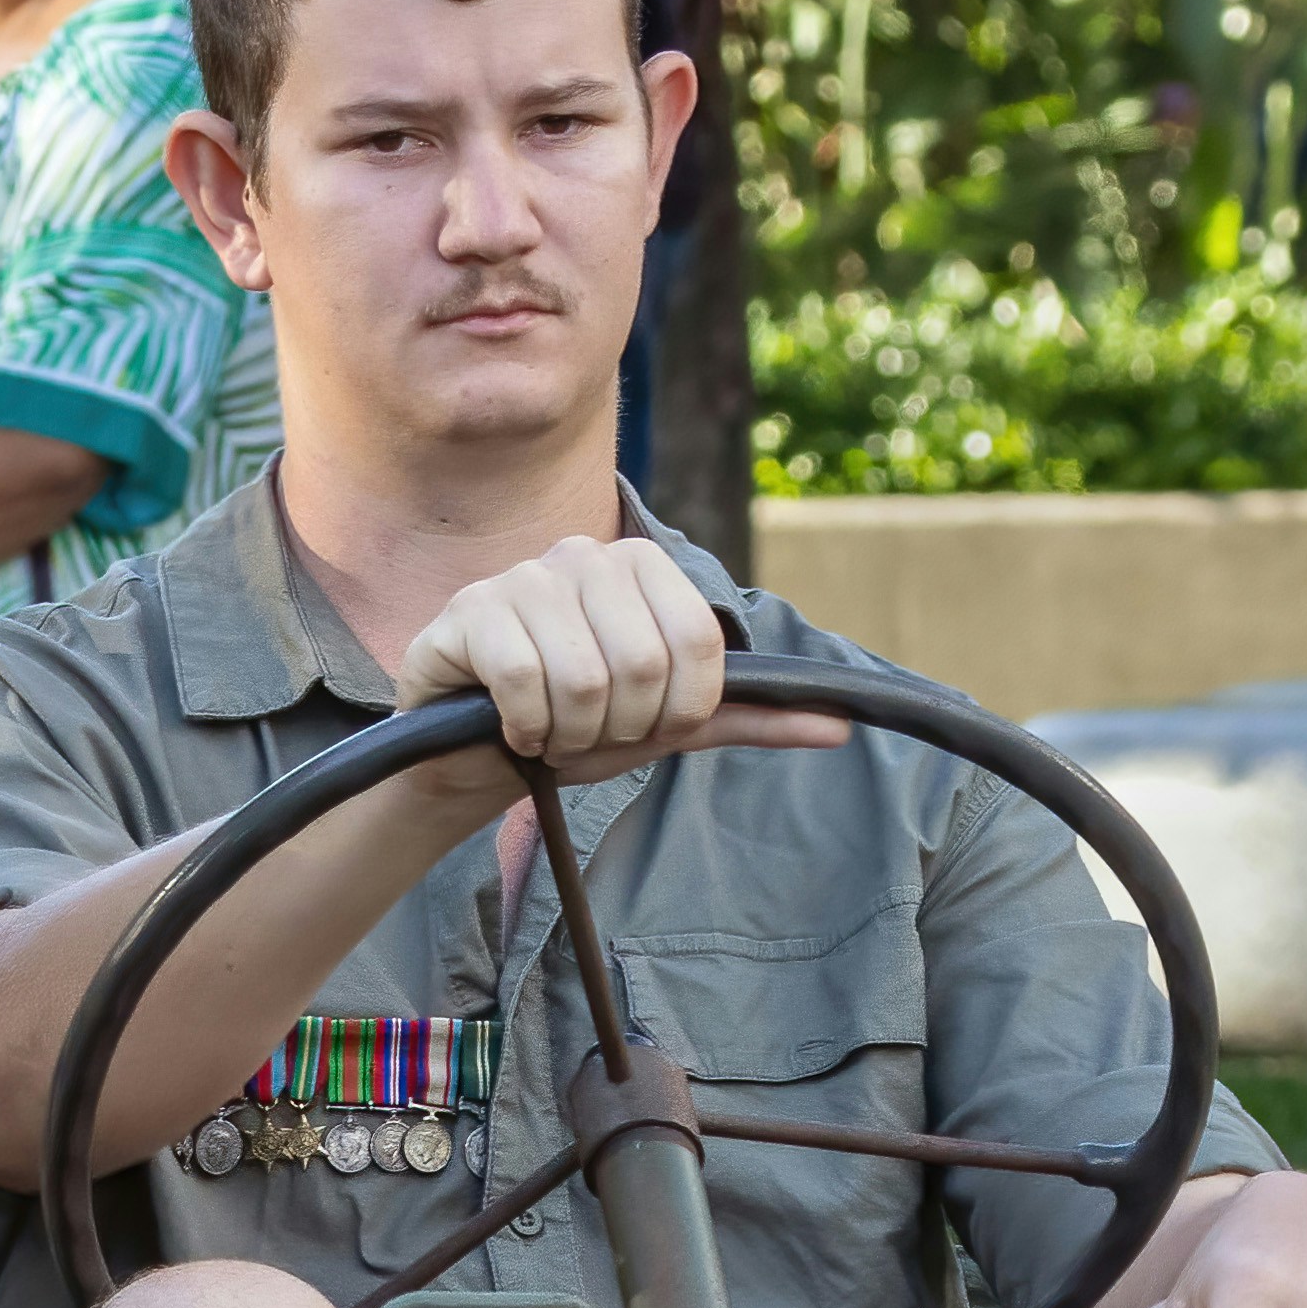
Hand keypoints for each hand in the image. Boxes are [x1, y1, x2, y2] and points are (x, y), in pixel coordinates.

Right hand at [388, 535, 848, 794]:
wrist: (472, 751)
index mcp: (640, 566)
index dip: (680, 708)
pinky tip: (511, 727)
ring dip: (570, 734)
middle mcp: (583, 556)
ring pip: (585, 678)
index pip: (699, 643)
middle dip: (622, 727)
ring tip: (549, 730)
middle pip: (644, 664)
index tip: (646, 726)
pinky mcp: (468, 612)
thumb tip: (839, 723)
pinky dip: (526, 728)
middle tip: (590, 732)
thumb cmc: (578, 726)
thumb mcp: (668, 723)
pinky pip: (525, 680)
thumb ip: (748, 717)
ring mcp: (521, 578)